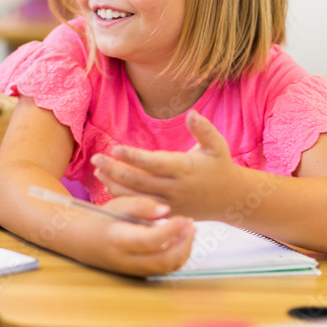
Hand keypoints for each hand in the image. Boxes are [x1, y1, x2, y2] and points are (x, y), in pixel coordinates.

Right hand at [82, 196, 195, 276]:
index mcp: (119, 240)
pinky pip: (165, 268)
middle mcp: (128, 260)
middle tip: (191, 225)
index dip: (170, 231)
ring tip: (190, 230)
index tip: (183, 218)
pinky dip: (178, 255)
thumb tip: (166, 210)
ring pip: (168, 267)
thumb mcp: (117, 205)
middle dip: (184, 243)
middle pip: (164, 260)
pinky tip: (181, 239)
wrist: (85, 241)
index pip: (150, 241)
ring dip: (184, 250)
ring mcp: (136, 270)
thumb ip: (141, 205)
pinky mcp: (143, 273)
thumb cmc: (102, 219)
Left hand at [91, 110, 245, 218]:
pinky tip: (110, 186)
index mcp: (184, 169)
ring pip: (136, 198)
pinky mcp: (166, 213)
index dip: (133, 157)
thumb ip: (204, 129)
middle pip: (138, 181)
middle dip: (114, 170)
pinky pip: (141, 208)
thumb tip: (192, 113)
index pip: (153, 163)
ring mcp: (170, 204)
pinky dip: (124, 199)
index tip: (114, 149)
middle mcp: (175, 188)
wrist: (231, 199)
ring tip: (98, 172)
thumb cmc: (219, 166)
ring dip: (114, 185)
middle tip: (95, 159)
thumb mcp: (217, 146)